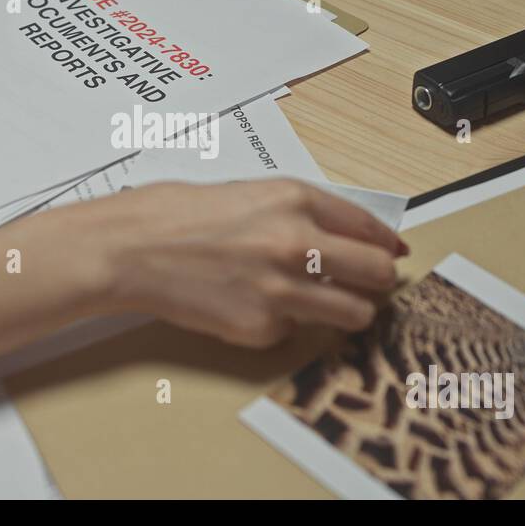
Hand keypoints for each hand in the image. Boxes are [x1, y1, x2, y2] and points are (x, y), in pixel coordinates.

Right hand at [0, 179, 407, 348]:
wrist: (130, 248)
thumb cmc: (175, 215)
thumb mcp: (248, 193)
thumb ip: (299, 212)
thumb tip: (343, 234)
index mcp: (295, 200)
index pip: (370, 228)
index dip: (387, 246)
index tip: (395, 255)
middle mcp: (297, 242)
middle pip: (377, 274)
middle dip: (378, 283)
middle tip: (368, 287)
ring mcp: (282, 289)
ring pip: (353, 314)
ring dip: (346, 312)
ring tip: (322, 305)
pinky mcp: (261, 326)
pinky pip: (295, 332)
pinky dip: (283, 325)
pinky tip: (251, 306)